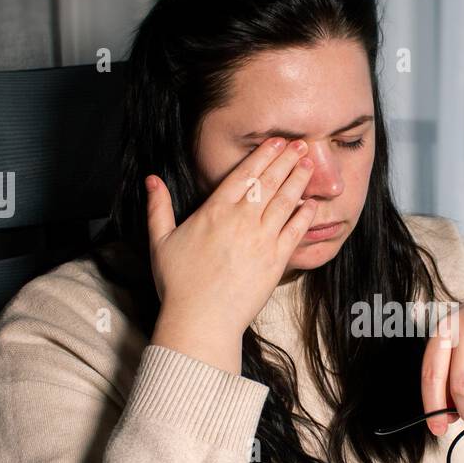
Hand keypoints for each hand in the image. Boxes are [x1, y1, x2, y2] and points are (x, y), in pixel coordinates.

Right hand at [146, 137, 316, 336]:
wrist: (202, 319)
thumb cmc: (179, 284)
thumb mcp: (161, 241)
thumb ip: (159, 208)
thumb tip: (151, 180)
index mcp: (214, 211)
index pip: (244, 174)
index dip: (263, 155)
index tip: (276, 143)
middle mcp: (241, 219)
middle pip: (269, 181)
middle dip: (287, 160)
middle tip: (301, 144)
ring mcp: (261, 239)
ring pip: (285, 201)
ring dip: (299, 180)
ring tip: (310, 164)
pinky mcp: (276, 260)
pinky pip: (295, 231)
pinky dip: (304, 215)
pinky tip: (311, 204)